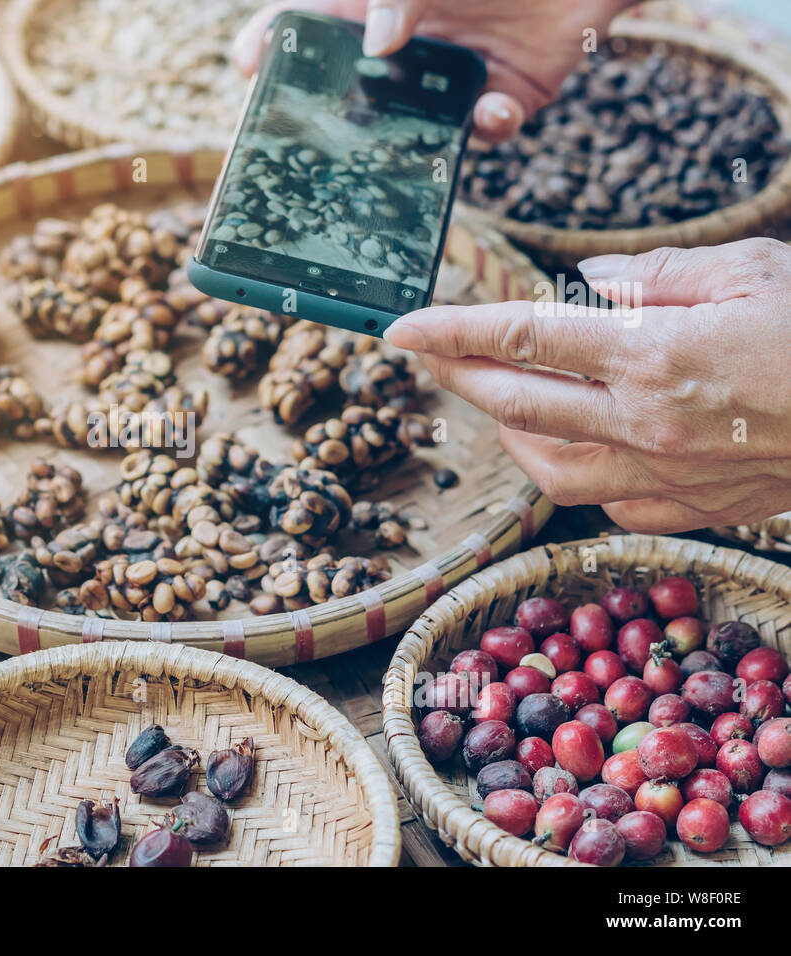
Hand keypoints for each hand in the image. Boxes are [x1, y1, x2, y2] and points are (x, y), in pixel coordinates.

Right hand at [232, 0, 636, 142]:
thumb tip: (378, 44)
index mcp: (376, 7)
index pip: (309, 22)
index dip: (270, 40)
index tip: (247, 61)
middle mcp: (405, 48)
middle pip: (347, 90)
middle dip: (324, 118)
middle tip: (304, 135)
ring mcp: (449, 79)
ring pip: (410, 127)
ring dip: (405, 141)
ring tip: (400, 140)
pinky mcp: (502, 99)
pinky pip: (483, 131)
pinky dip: (487, 126)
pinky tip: (491, 107)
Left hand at [383, 238, 790, 532]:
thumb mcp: (747, 270)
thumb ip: (655, 277)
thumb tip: (590, 286)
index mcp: (654, 354)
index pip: (522, 337)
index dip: (451, 330)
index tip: (401, 327)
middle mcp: (646, 422)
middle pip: (515, 405)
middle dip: (457, 376)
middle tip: (425, 353)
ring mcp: (666, 474)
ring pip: (546, 466)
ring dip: (504, 431)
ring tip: (488, 396)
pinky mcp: (691, 509)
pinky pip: (602, 502)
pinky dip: (570, 473)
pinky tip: (567, 447)